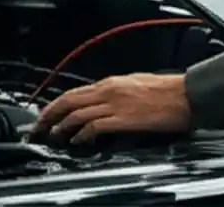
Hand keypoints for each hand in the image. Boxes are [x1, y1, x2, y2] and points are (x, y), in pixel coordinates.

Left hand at [28, 73, 190, 145]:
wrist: (186, 95)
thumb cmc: (166, 90)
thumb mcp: (135, 84)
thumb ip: (115, 92)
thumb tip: (100, 103)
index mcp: (111, 82)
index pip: (74, 92)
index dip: (55, 104)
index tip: (45, 114)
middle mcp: (108, 91)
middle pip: (68, 101)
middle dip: (48, 115)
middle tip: (37, 127)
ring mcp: (114, 105)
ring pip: (76, 114)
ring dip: (61, 127)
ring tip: (54, 137)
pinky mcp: (122, 120)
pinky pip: (93, 127)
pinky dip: (81, 135)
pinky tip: (77, 141)